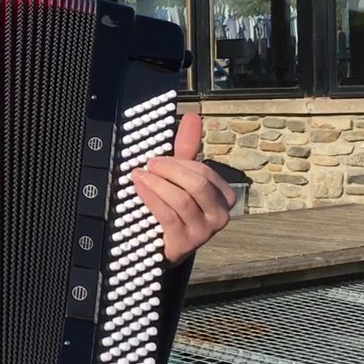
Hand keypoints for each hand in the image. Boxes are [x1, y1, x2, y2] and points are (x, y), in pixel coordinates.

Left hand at [131, 113, 234, 263]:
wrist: (165, 246)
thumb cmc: (176, 208)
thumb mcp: (182, 178)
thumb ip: (187, 149)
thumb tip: (192, 116)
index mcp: (224, 196)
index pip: (204, 172)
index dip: (178, 163)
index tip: (157, 158)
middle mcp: (220, 215)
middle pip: (196, 183)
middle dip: (169, 170)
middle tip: (149, 163)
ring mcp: (205, 231)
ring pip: (181, 198)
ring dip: (156, 183)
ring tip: (138, 175)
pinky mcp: (186, 242)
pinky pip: (168, 215)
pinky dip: (151, 198)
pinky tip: (139, 188)